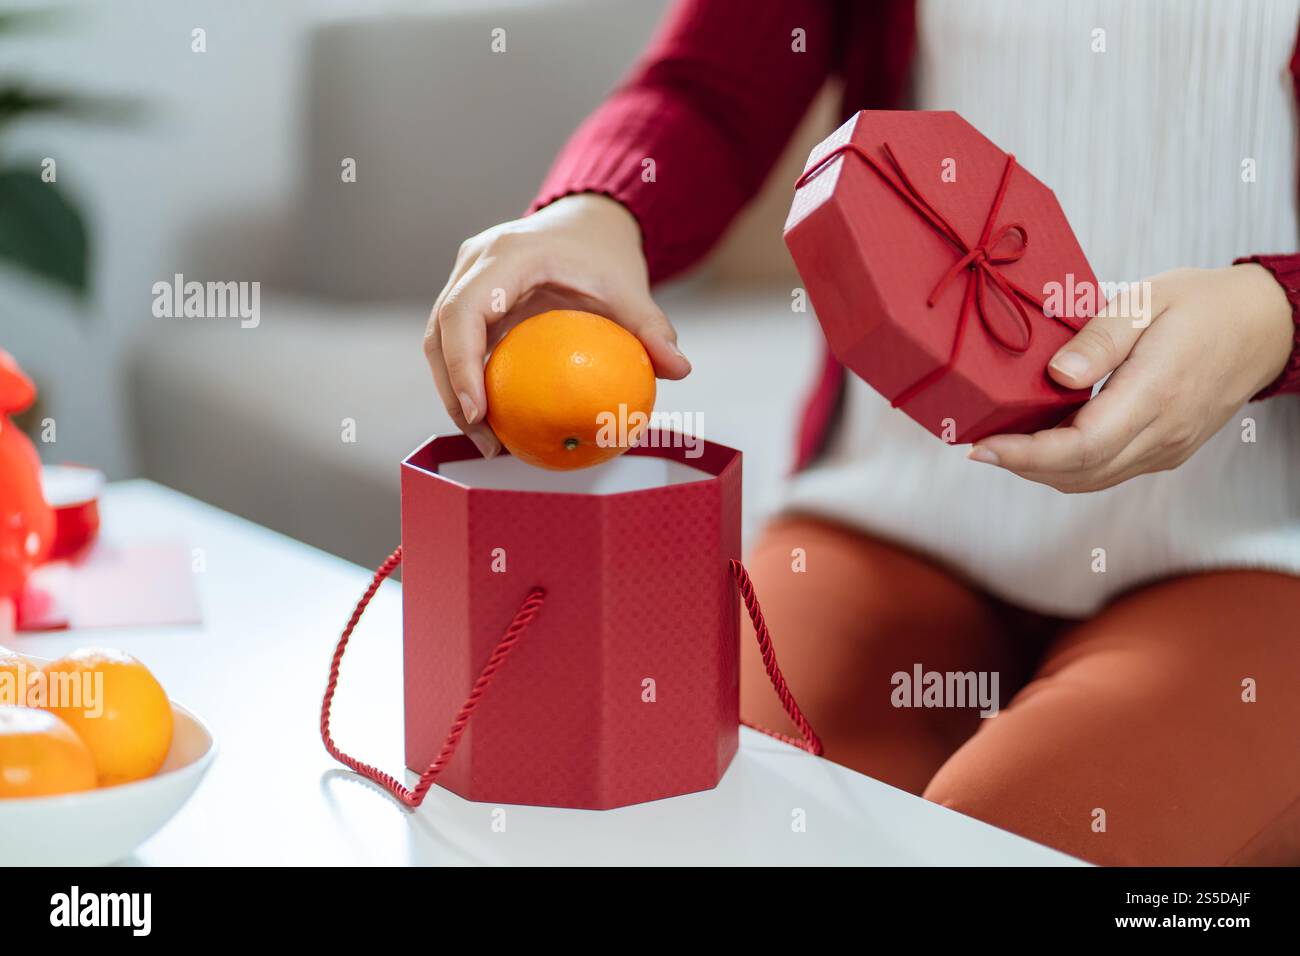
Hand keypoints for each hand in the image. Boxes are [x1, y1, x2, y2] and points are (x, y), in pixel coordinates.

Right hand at [424, 193, 689, 457]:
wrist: (585, 223)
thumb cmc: (604, 255)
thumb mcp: (630, 287)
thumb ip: (651, 328)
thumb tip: (679, 370)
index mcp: (507, 255)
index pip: (465, 311)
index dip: (461, 363)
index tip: (479, 412)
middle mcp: (474, 262)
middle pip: (440, 332)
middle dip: (453, 393)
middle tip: (485, 441)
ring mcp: (464, 278)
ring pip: (439, 342)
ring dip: (456, 395)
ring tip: (489, 443)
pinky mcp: (466, 298)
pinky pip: (457, 345)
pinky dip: (468, 383)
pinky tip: (496, 424)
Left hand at [968, 264, 1293, 491]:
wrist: (1263, 326)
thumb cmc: (1202, 305)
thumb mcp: (1146, 301)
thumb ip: (1099, 339)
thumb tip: (1056, 375)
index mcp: (1157, 393)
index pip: (1081, 446)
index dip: (1026, 455)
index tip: (983, 447)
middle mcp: (1164, 433)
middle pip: (1080, 472)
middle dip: (1021, 466)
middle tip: (977, 445)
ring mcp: (1167, 449)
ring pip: (1091, 480)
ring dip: (1041, 470)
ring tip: (1000, 446)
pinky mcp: (1166, 452)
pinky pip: (1107, 471)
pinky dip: (1067, 465)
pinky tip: (1041, 443)